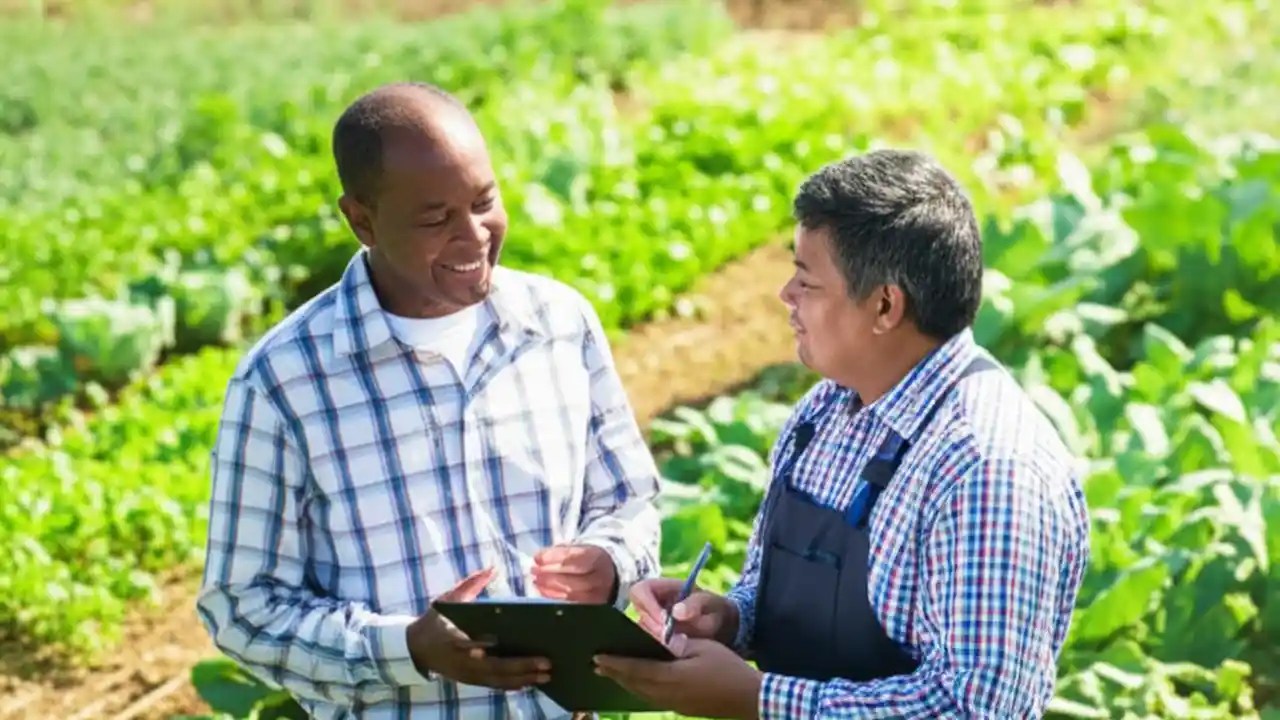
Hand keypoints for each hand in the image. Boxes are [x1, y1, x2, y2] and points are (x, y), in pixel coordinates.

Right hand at [408, 567, 550, 688]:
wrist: (415, 649)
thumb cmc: (435, 621)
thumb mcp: (447, 600)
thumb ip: (469, 585)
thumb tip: (491, 568)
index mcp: (451, 639)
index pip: (464, 644)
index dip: (478, 645)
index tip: (495, 642)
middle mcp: (461, 661)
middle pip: (492, 666)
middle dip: (520, 666)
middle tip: (546, 662)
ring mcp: (467, 673)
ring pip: (497, 680)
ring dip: (523, 679)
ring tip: (547, 675)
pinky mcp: (471, 680)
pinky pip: (495, 685)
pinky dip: (514, 685)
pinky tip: (533, 682)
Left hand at [530, 544, 616, 603]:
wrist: (609, 573)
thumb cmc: (587, 559)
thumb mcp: (578, 549)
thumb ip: (559, 552)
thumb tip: (539, 558)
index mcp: (596, 556)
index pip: (573, 557)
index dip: (553, 557)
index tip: (537, 558)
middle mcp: (599, 575)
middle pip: (573, 576)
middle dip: (550, 573)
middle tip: (534, 570)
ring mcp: (597, 592)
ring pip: (571, 591)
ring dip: (550, 586)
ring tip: (536, 581)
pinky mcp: (592, 604)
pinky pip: (570, 602)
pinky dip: (554, 596)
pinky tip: (542, 590)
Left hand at [594, 635, 761, 719]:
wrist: (748, 698)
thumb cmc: (727, 668)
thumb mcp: (703, 647)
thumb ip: (677, 644)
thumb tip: (658, 641)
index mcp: (671, 677)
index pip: (636, 669)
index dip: (615, 663)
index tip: (598, 658)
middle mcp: (667, 694)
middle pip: (634, 683)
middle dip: (615, 674)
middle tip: (596, 665)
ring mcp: (674, 704)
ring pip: (642, 693)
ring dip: (626, 682)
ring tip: (611, 674)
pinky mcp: (681, 708)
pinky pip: (652, 698)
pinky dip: (640, 689)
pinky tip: (639, 683)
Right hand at [630, 578, 737, 644]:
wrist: (720, 625)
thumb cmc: (713, 608)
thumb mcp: (709, 602)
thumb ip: (696, 604)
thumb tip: (677, 613)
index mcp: (661, 587)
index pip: (640, 591)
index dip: (648, 604)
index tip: (664, 620)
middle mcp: (651, 604)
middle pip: (638, 613)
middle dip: (653, 625)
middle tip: (669, 637)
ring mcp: (651, 621)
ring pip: (640, 631)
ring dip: (655, 638)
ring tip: (676, 645)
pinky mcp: (654, 638)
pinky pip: (647, 644)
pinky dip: (657, 648)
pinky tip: (673, 652)